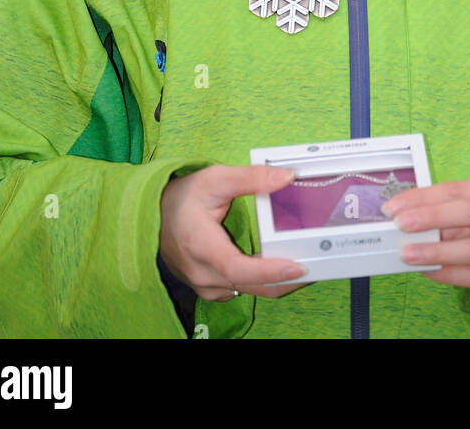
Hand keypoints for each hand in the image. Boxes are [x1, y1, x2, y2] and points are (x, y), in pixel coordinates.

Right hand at [159, 163, 309, 300]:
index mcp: (201, 245)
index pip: (237, 268)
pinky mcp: (209, 288)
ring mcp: (204, 285)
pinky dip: (261, 283)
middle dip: (284, 280)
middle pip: (249, 286)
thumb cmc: (183, 197)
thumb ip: (251, 178)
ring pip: (247, 292)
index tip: (297, 266)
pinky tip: (277, 269)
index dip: (268, 271)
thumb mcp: (215, 179)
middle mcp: (202, 273)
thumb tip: (286, 177)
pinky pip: (240, 290)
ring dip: (275, 283)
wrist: (155, 216)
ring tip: (302, 267)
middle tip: (314, 267)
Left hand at [384, 178, 469, 304]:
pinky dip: (450, 274)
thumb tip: (416, 217)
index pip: (461, 190)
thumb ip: (462, 212)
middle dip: (429, 216)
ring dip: (434, 252)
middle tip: (399, 223)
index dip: (425, 196)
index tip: (397, 205)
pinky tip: (430, 272)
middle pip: (468, 212)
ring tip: (407, 254)